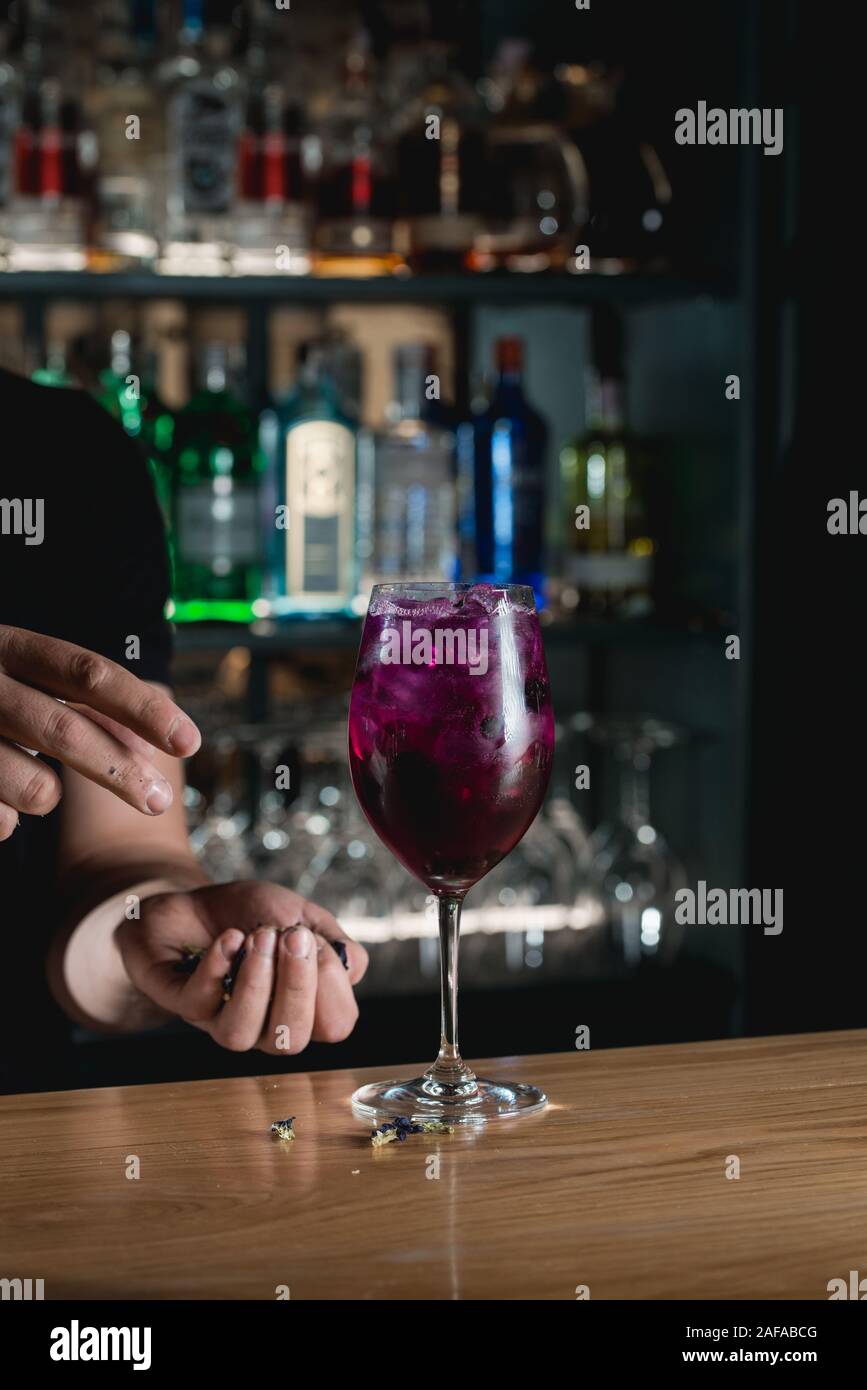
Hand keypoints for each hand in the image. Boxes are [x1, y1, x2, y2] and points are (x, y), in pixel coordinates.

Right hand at [0, 625, 199, 839]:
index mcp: (9, 646)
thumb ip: (84, 700)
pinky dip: (6, 821)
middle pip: (64, 730)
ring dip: (46, 795)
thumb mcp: (22, 674)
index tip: (189, 740)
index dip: (142, 707)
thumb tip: (162, 739)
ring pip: (31, 787)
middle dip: (120, 773)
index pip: (87, 674)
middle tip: (159, 802)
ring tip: (32, 783)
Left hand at [116, 881, 368, 1053]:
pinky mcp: (182, 1002)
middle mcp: (262, 1024)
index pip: (334, 1026)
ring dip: (256, 982)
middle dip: (297, 987)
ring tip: (259, 936)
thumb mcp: (303, 917)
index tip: (319, 940)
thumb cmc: (252, 914)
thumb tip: (353, 970)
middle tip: (293, 937)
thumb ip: (334, 943)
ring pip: (240, 1034)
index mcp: (300, 1008)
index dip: (333, 988)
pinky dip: (218, 966)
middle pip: (289, 1040)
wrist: (197, 900)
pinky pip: (199, 1001)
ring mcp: (220, 1018)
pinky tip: (230, 938)